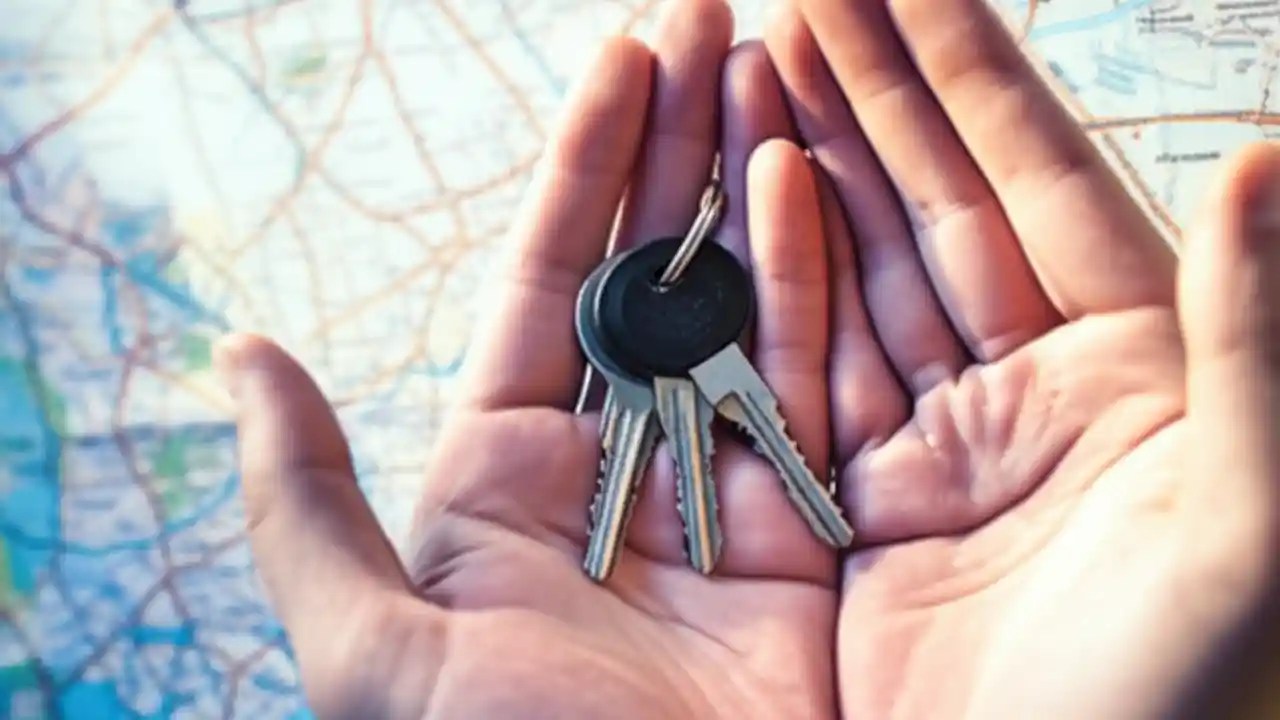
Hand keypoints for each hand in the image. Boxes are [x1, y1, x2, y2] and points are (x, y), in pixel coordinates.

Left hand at [218, 1, 846, 716]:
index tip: (625, 59)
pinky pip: (813, 386)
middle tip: (714, 19)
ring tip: (774, 68)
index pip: (547, 279)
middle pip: (649, 270)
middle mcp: (615, 467)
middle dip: (680, 143)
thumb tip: (242, 355)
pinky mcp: (806, 533)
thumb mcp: (372, 648)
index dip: (587, 166)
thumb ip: (302, 502)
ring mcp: (716, 491)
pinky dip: (815, 283)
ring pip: (736, 305)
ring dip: (751, 185)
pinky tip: (811, 183)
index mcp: (503, 474)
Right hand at [766, 0, 1279, 715]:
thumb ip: (1253, 339)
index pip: (1037, 181)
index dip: (968, 72)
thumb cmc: (1191, 711)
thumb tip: (1263, 155)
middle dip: (871, 91)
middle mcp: (1037, 390)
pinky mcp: (866, 506)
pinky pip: (815, 369)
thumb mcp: (1247, 528)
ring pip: (866, 270)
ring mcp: (942, 444)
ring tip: (757, 59)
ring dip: (812, 163)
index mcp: (1135, 369)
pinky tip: (752, 193)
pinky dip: (779, 280)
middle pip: (937, 203)